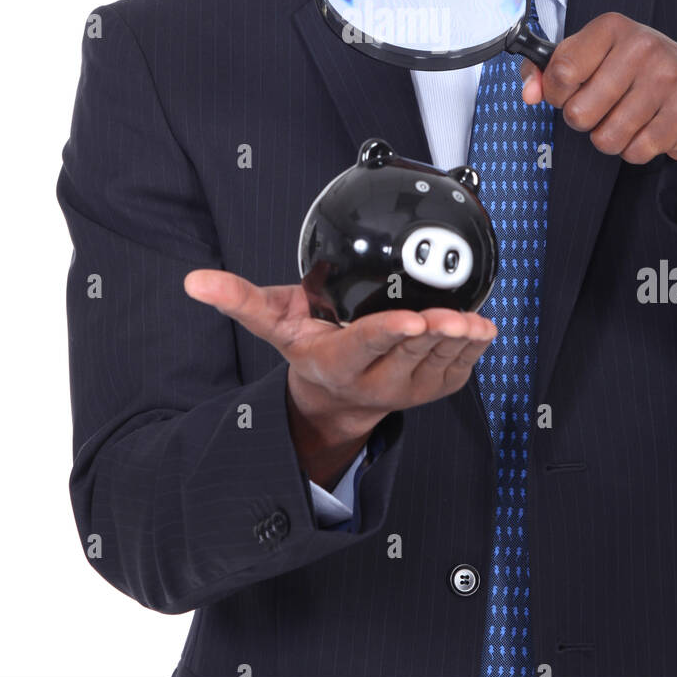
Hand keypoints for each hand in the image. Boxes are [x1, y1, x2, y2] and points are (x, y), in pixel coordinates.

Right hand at [183, 270, 496, 440]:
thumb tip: (194, 281)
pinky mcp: (434, 389)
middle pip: (410, 353)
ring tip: (472, 319)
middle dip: (435, 333)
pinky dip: (472, 350)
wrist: (336, 395)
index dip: (390, 332)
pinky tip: (482, 327)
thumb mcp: (272, 323)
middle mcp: (376, 382)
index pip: (367, 343)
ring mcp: (409, 390)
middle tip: (455, 314)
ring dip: (459, 343)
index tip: (412, 319)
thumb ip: (238, 299)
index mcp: (338, 362)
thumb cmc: (307, 346)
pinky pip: (459, 371)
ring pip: (439, 364)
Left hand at [520, 12, 676, 207]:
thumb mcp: (598, 57)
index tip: (569, 93)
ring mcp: (666, 79)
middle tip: (606, 109)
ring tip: (631, 120)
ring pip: (605, 138)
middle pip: (578, 112)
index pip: (560, 70)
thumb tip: (528, 92)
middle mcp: (642, 47)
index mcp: (613, 28)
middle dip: (586, 121)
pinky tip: (651, 129)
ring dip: (612, 138)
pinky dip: (636, 150)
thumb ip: (551, 70)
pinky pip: (634, 151)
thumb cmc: (646, 74)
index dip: (556, 93)